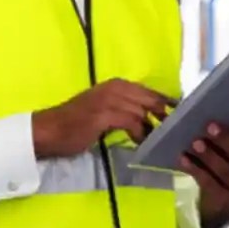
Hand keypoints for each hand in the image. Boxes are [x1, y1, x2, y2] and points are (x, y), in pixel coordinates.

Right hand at [31, 79, 175, 158]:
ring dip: (153, 127)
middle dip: (164, 114)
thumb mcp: (104, 111)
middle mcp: (115, 87)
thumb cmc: (75, 123)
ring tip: (160, 140)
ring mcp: (109, 99)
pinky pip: (132, 121)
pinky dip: (140, 133)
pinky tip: (141, 143)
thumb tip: (147, 119)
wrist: (50, 130)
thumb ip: (124, 110)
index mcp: (116, 84)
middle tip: (175, 130)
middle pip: (150, 98)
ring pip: (143, 110)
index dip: (164, 102)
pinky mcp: (105, 114)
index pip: (148, 91)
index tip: (178, 115)